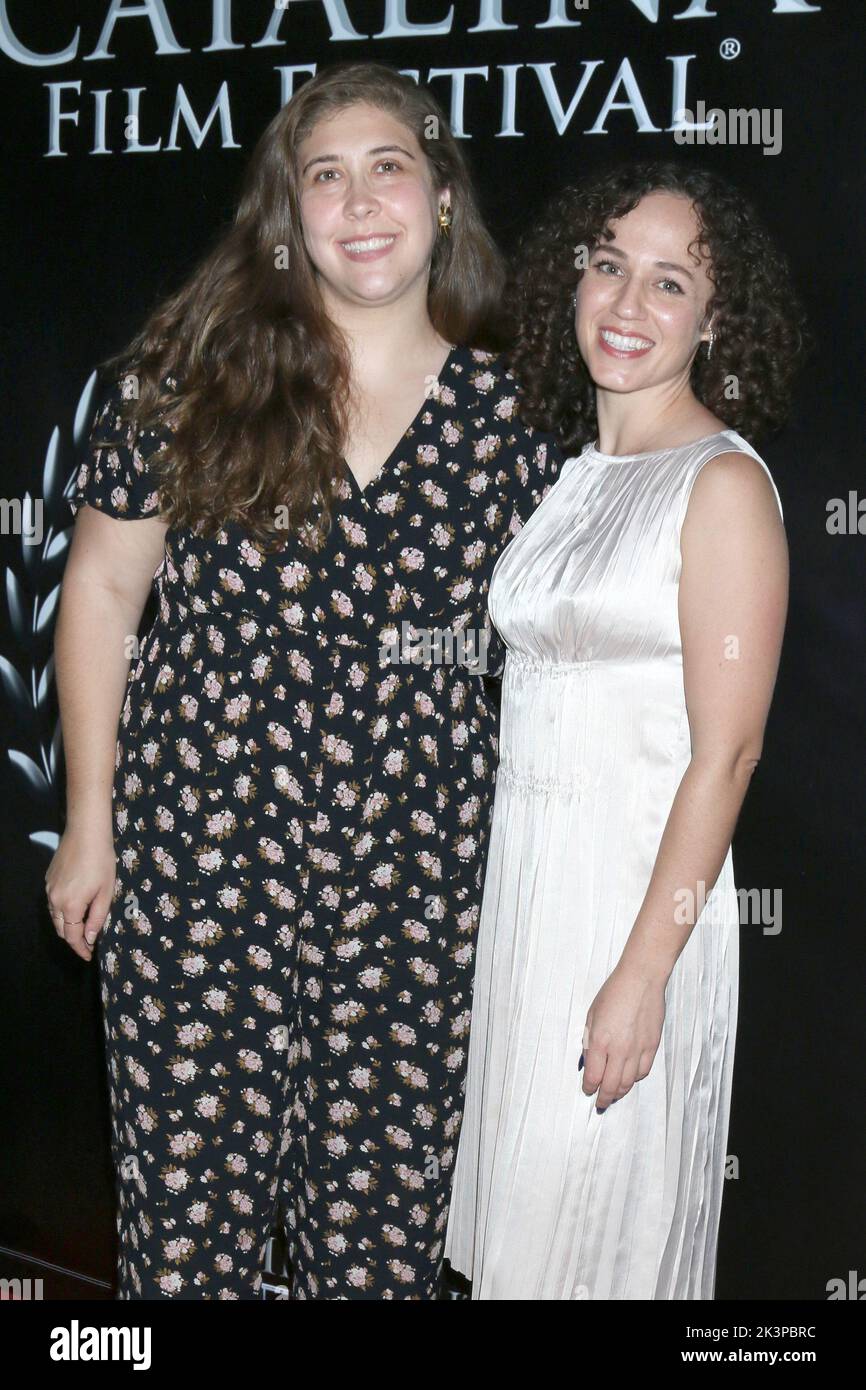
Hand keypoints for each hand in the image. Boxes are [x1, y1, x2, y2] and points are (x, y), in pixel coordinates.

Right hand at [45, 828, 116, 961]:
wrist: (86, 833)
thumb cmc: (102, 861)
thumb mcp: (106, 892)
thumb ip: (97, 918)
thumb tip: (89, 938)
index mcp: (70, 906)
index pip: (72, 937)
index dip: (80, 948)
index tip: (88, 955)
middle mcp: (55, 900)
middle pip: (61, 929)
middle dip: (73, 940)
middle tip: (88, 944)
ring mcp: (49, 890)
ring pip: (55, 917)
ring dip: (67, 926)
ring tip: (82, 928)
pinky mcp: (48, 880)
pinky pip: (53, 903)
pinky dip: (62, 912)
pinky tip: (75, 908)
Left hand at [581, 962, 665, 1111]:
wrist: (641, 979)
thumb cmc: (614, 993)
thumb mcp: (592, 1015)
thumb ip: (590, 1041)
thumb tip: (589, 1062)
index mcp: (601, 1041)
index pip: (593, 1076)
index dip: (588, 1088)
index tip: (587, 1090)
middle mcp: (620, 1049)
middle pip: (611, 1086)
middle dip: (604, 1098)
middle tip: (600, 1103)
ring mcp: (638, 1049)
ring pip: (628, 1083)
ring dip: (619, 1092)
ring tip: (614, 1095)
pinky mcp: (652, 1046)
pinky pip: (643, 1071)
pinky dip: (634, 1079)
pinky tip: (629, 1078)